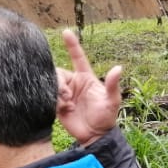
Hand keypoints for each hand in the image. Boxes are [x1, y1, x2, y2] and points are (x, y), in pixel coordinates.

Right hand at [56, 28, 122, 145]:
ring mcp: (65, 93)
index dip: (72, 44)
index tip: (66, 31)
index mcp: (86, 77)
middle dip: (60, 81)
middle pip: (59, 72)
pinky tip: (65, 110)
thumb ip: (113, 85)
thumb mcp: (112, 101)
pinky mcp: (57, 104)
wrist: (95, 136)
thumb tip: (118, 68)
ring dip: (58, 92)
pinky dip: (55, 102)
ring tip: (67, 104)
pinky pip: (49, 96)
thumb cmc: (106, 117)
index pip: (77, 57)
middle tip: (67, 95)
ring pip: (52, 83)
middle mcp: (74, 83)